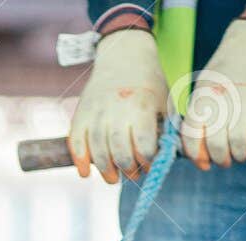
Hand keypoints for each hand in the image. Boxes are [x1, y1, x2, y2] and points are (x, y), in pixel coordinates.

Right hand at [67, 29, 167, 183]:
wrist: (123, 57)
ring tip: (112, 178)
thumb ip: (169, 130)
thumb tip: (169, 159)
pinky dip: (79, 160)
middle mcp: (117, 109)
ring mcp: (96, 112)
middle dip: (127, 170)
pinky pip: (76, 141)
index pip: (143, 146)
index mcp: (141, 107)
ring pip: (97, 150)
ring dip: (105, 170)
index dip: (147, 161)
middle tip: (133, 175)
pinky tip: (85, 173)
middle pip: (119, 152)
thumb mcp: (165, 102)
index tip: (149, 164)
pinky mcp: (80, 113)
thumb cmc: (149, 85)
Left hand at [181, 19, 245, 168]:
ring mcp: (240, 106)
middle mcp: (218, 105)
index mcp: (200, 101)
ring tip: (240, 154)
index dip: (197, 157)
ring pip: (238, 147)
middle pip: (217, 147)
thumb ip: (199, 114)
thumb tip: (196, 147)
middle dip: (222, 160)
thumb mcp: (203, 88)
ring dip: (239, 156)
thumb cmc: (225, 71)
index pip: (192, 139)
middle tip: (226, 160)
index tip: (204, 164)